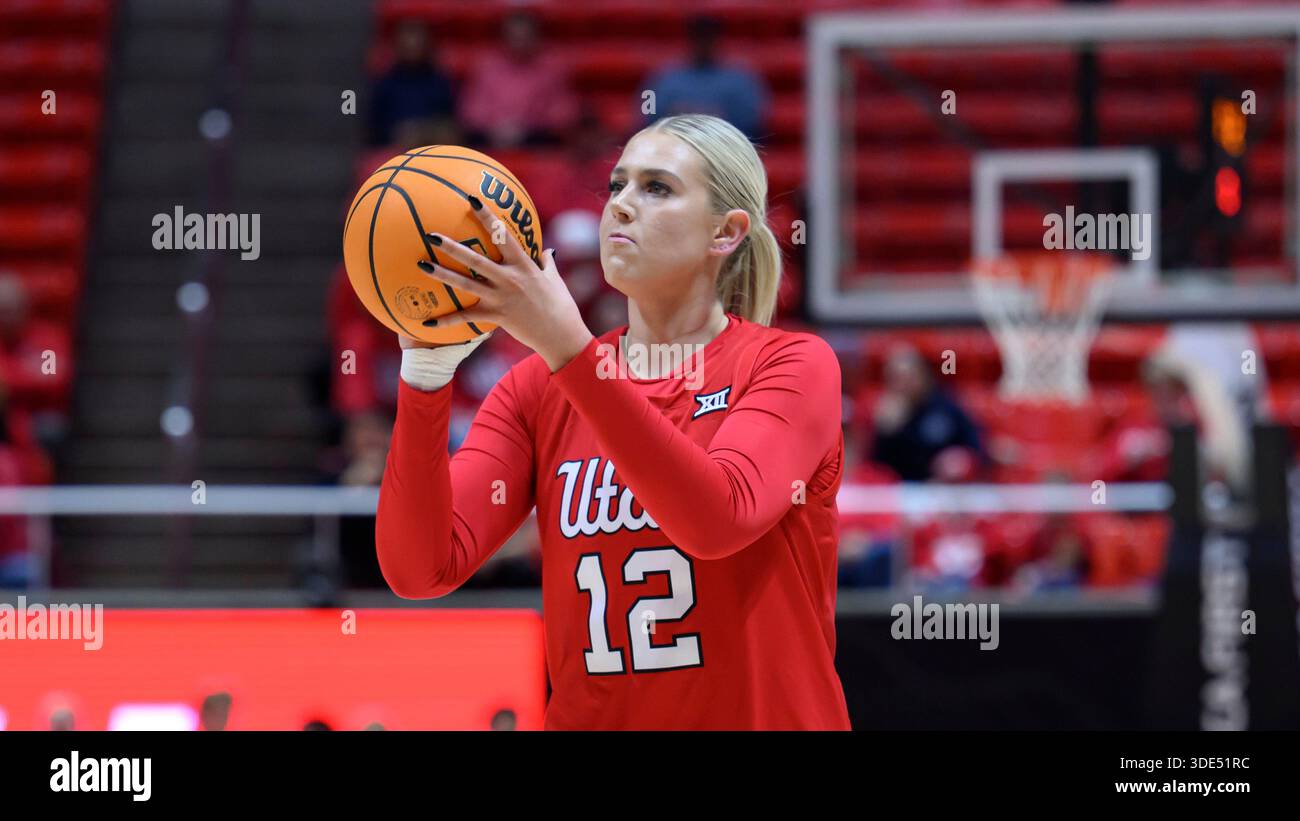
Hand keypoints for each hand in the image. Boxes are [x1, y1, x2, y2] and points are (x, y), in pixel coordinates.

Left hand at [416, 195, 594, 371]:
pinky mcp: (496, 316)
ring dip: (442, 275)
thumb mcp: (555, 279)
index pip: (503, 235)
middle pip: (475, 260)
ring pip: (466, 284)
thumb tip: (547, 250)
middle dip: (452, 246)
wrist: (561, 334)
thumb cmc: (561, 305)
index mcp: (523, 265)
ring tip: (422, 265)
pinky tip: (428, 322)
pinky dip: (447, 321)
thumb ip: (547, 262)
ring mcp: (501, 298)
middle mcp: (509, 279)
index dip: (488, 216)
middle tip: (431, 235)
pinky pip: (467, 318)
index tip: (472, 200)